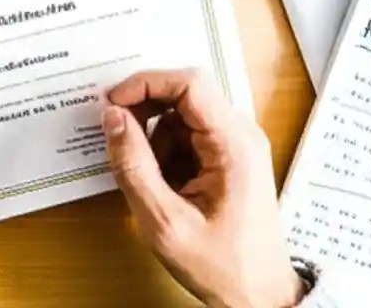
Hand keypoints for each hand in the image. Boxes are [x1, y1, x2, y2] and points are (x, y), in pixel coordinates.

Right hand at [102, 70, 303, 307]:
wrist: (259, 295)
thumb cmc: (221, 265)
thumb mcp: (163, 221)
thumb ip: (133, 166)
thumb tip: (112, 118)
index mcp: (234, 145)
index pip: (189, 84)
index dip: (145, 84)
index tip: (112, 103)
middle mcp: (241, 136)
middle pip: (185, 94)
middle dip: (144, 110)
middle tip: (117, 136)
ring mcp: (237, 146)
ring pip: (182, 116)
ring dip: (153, 137)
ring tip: (149, 179)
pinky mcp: (228, 158)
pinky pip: (188, 136)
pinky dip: (165, 152)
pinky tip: (162, 185)